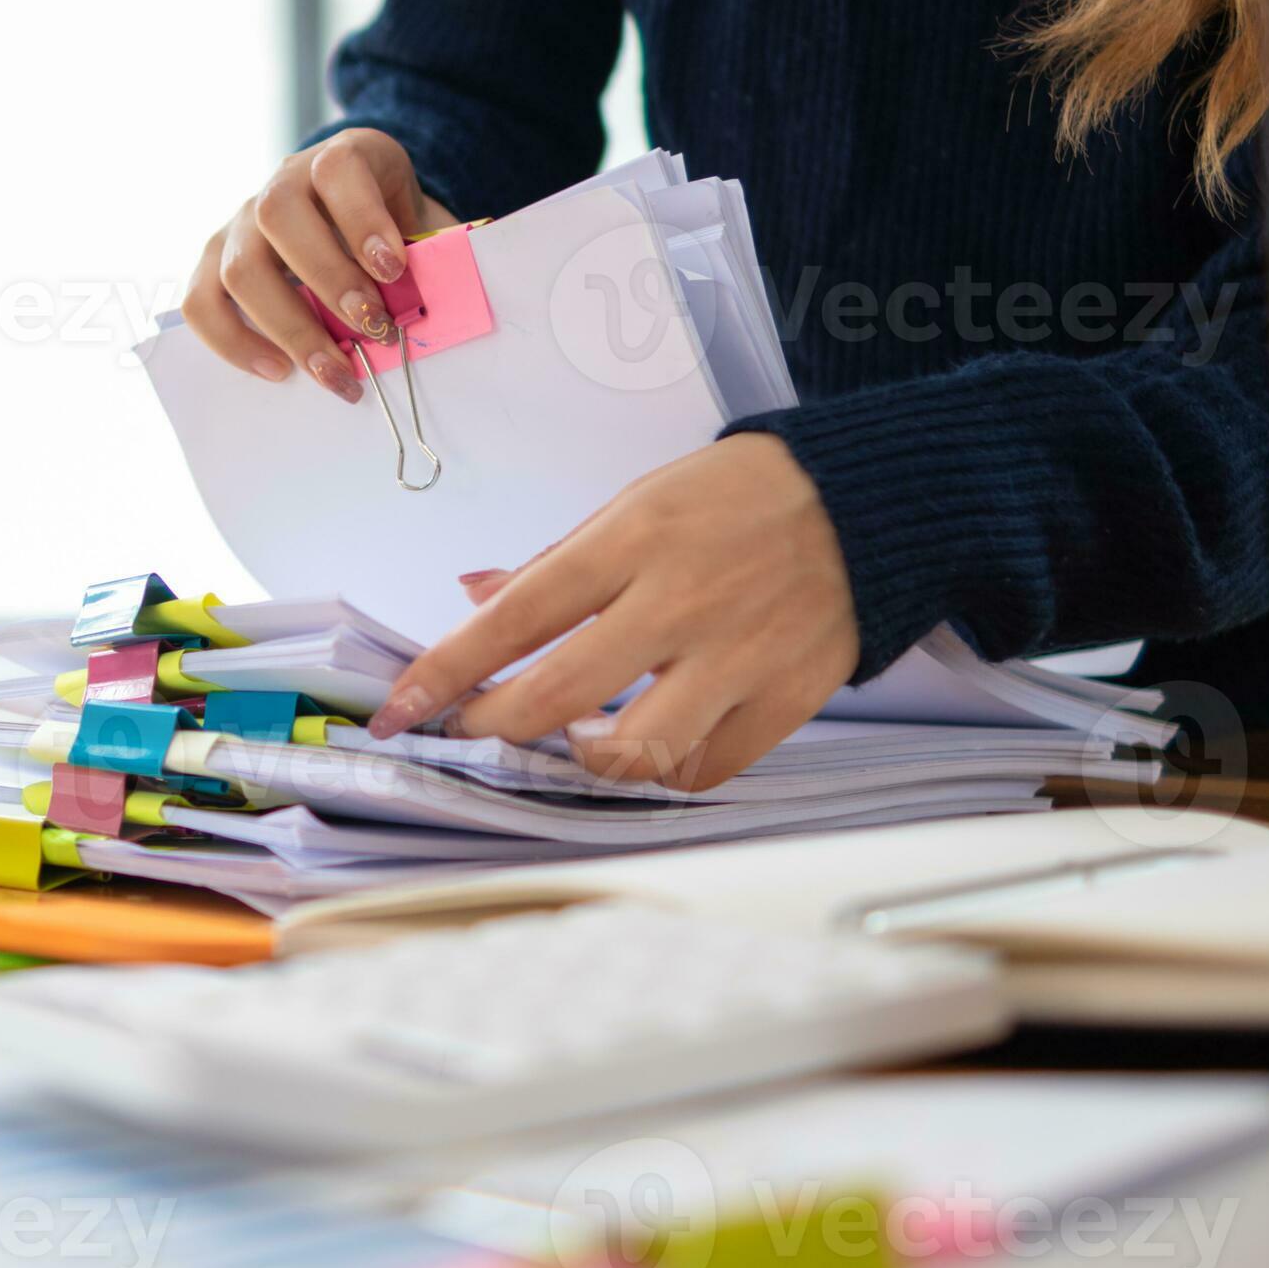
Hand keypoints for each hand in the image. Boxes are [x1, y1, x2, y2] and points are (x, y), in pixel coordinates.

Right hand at [182, 128, 452, 402]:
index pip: (339, 167)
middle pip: (278, 215)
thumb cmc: (398, 226)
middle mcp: (284, 179)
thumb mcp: (426, 224)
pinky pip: (200, 300)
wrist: (360, 213)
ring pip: (239, 266)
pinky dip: (234, 341)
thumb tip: (448, 306)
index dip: (362, 218)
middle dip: (327, 279)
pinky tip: (278, 370)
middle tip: (373, 329)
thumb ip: (434, 255)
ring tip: (334, 371)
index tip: (393, 270)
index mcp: (345, 155)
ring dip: (288, 326)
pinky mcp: (216, 259)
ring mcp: (242, 218)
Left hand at [372, 435, 862, 790]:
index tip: (398, 708)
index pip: (515, 618)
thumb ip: (555, 560)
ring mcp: (738, 658)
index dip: (445, 670)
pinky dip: (662, 770)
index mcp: (634, 540)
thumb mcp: (638, 501)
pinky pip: (703, 770)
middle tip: (472, 726)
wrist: (870, 502)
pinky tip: (650, 746)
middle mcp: (681, 602)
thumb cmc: (741, 497)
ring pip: (633, 752)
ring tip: (576, 735)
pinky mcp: (786, 699)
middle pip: (558, 696)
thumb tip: (474, 596)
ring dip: (582, 757)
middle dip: (493, 725)